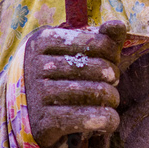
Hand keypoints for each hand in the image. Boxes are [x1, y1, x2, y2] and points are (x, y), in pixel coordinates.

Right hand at [24, 20, 125, 147]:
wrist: (29, 120)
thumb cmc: (59, 79)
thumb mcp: (74, 54)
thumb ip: (100, 38)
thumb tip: (119, 24)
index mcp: (42, 40)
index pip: (97, 42)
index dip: (113, 54)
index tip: (109, 64)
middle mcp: (36, 65)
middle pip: (99, 67)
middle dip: (113, 77)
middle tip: (110, 85)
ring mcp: (37, 95)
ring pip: (98, 92)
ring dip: (112, 99)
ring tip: (110, 101)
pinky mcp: (43, 123)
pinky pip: (89, 118)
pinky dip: (108, 120)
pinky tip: (109, 121)